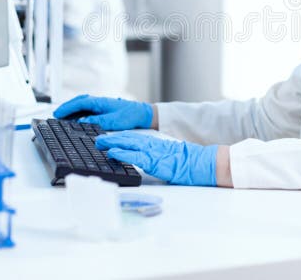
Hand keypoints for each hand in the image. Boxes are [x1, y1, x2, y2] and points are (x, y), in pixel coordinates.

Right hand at [53, 95, 152, 129]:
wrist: (143, 114)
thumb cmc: (130, 116)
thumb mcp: (113, 122)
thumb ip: (97, 121)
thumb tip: (82, 121)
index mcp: (100, 102)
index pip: (79, 103)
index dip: (67, 108)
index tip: (57, 114)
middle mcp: (99, 101)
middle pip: (79, 101)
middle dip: (66, 107)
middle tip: (56, 115)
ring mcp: (101, 104)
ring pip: (82, 104)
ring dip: (72, 109)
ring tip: (63, 117)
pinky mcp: (104, 109)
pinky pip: (88, 108)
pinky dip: (79, 111)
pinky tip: (77, 118)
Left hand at [95, 132, 217, 185]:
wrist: (202, 163)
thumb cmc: (190, 163)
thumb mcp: (171, 157)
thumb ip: (159, 157)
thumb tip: (148, 161)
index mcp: (158, 144)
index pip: (136, 138)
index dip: (122, 137)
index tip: (110, 138)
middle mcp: (153, 145)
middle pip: (129, 138)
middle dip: (113, 138)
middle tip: (98, 138)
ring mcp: (153, 152)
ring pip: (128, 144)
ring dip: (113, 142)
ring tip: (99, 143)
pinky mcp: (154, 161)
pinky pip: (135, 156)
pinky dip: (122, 153)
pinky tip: (112, 153)